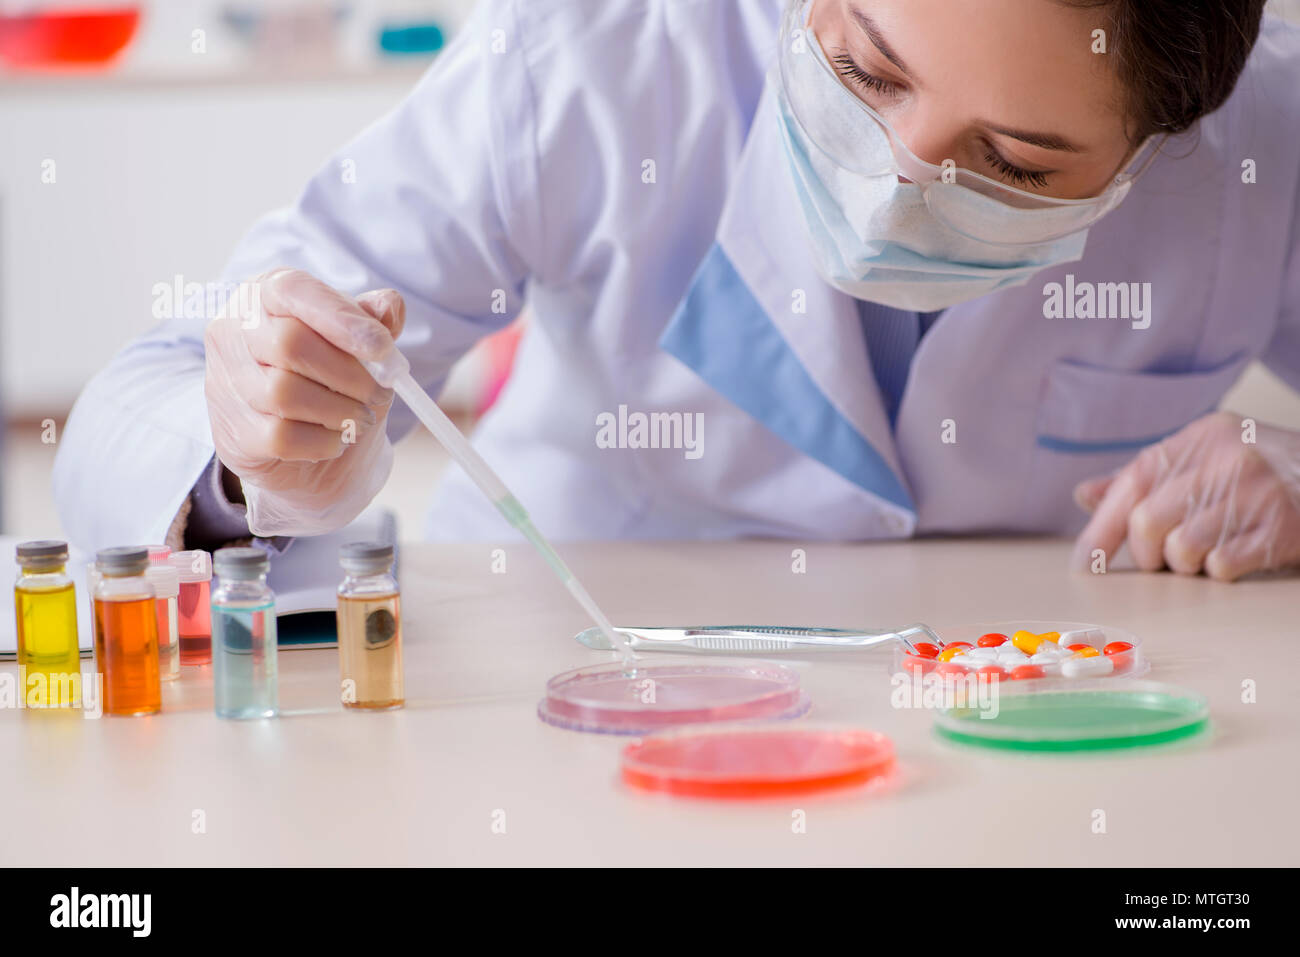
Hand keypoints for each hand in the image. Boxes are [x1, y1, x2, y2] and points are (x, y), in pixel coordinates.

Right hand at [204, 268, 405, 534]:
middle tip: (381, 392)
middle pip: (290, 344)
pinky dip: (324, 441)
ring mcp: (226, 383)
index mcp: (264, 294)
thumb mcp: (358, 344)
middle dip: (349, 374)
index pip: (292, 290)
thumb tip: (389, 305)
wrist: (308, 455)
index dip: (340, 317)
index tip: (382, 347)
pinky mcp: (234, 432)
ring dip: (340, 410)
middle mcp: (234, 331)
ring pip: (284, 393)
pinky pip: (282, 436)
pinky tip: (338, 439)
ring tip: (362, 417)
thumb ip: (374, 320)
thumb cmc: (331, 379)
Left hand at [1071, 411, 1299, 580]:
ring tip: (1203, 554)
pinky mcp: (1280, 530)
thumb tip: (1085, 495)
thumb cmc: (1262, 476)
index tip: (1082, 563)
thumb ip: (1146, 477)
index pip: (1133, 481)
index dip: (1102, 527)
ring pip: (1181, 549)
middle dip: (1147, 553)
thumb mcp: (1205, 459)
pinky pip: (1221, 566)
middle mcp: (1227, 459)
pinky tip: (1234, 556)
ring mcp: (1257, 493)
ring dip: (1184, 564)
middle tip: (1162, 559)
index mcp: (1201, 437)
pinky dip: (1219, 571)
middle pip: (1149, 521)